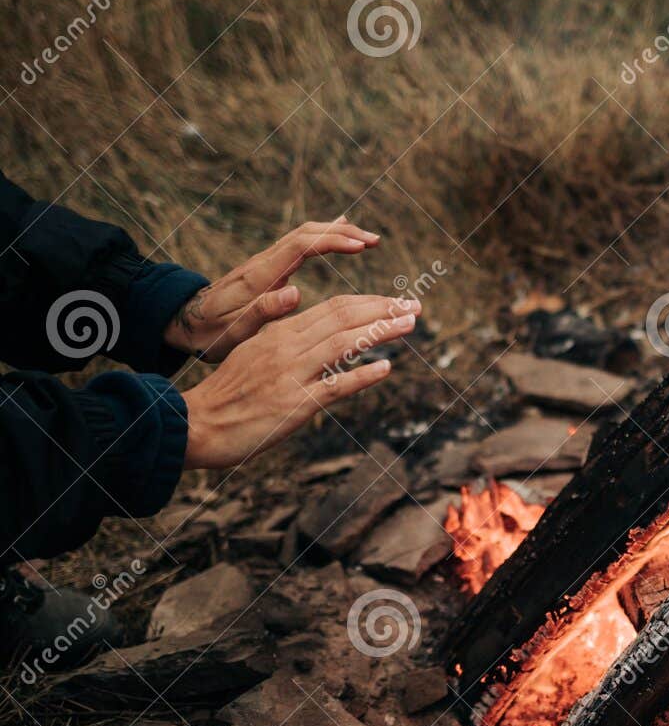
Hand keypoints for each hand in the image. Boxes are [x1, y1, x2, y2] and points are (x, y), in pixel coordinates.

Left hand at [164, 217, 379, 362]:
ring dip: (336, 233)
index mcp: (260, 277)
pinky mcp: (268, 268)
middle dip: (342, 232)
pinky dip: (325, 239)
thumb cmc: (210, 335)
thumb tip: (296, 292)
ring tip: (367, 240)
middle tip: (374, 241)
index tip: (361, 245)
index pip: (301, 245)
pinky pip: (301, 245)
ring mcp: (266, 262)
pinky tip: (342, 243)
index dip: (332, 240)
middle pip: (307, 232)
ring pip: (305, 235)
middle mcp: (264, 262)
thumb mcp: (235, 332)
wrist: (185, 324)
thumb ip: (264, 312)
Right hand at [182, 292, 420, 470]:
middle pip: (343, 317)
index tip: (393, 302)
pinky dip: (362, 375)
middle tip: (413, 306)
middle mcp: (288, 346)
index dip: (368, 302)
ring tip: (409, 325)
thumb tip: (298, 306)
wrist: (197, 423)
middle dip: (383, 309)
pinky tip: (386, 369)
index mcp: (279, 332)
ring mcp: (292, 374)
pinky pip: (335, 385)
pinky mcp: (294, 404)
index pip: (332, 308)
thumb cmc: (225, 393)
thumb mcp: (249, 350)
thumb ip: (276, 329)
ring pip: (344, 342)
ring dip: (381, 331)